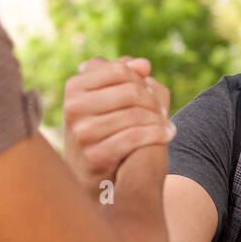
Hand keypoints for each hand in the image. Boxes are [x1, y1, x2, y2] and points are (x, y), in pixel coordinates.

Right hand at [62, 56, 173, 198]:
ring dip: (158, 119)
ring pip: (135, 114)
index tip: (152, 91)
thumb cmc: (103, 130)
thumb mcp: (107, 99)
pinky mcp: (94, 155)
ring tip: (166, 125)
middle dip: (152, 101)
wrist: (92, 177)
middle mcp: (73, 107)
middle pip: (130, 91)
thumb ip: (124, 75)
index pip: (119, 70)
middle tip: (163, 111)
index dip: (141, 79)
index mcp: (74, 87)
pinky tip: (167, 135)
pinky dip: (156, 134)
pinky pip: (135, 136)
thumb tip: (144, 64)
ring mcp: (82, 132)